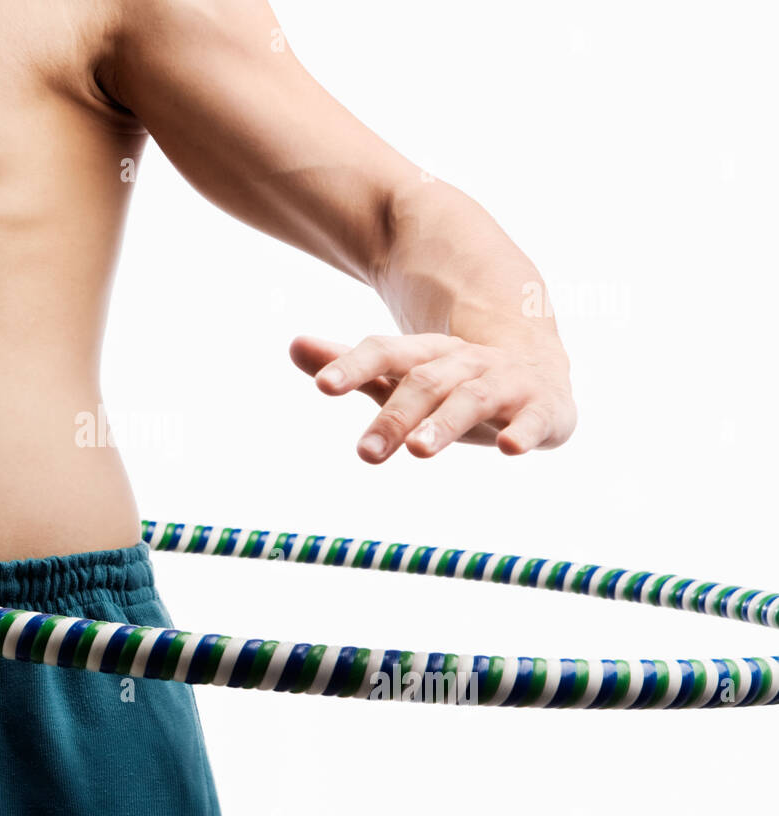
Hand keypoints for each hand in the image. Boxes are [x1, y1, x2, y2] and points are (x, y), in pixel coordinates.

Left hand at [289, 332, 576, 463]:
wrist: (539, 371)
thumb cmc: (454, 383)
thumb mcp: (402, 376)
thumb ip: (351, 366)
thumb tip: (292, 344)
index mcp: (428, 353)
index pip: (387, 353)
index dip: (353, 366)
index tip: (323, 387)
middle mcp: (465, 362)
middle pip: (425, 382)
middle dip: (395, 416)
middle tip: (365, 453)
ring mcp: (506, 383)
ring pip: (472, 398)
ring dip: (445, 423)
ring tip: (418, 450)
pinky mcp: (542, 409)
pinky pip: (534, 419)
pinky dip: (524, 431)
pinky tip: (511, 448)